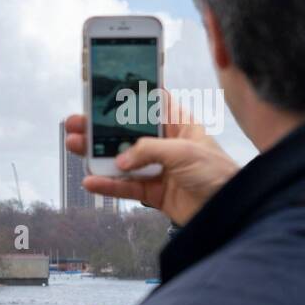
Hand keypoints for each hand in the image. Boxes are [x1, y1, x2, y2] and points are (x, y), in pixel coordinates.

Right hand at [62, 96, 239, 225]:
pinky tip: (92, 180)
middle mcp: (166, 145)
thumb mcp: (184, 152)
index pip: (151, 106)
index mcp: (179, 126)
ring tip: (76, 147)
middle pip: (128, 133)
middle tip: (78, 123)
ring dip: (98, 155)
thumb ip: (149, 151)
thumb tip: (121, 159)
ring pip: (122, 160)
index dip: (130, 98)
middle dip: (101, 128)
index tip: (106, 92)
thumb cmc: (219, 174)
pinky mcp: (153, 192)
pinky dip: (108, 185)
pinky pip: (126, 186)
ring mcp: (158, 169)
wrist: (228, 211)